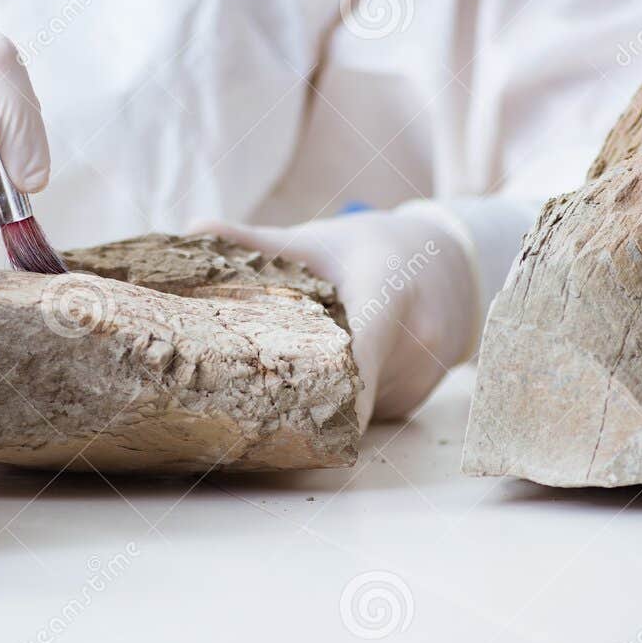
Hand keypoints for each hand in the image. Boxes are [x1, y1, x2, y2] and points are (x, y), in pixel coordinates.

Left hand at [195, 209, 479, 426]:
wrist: (449, 265)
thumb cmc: (372, 249)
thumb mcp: (318, 241)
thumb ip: (256, 242)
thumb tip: (192, 227)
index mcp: (389, 289)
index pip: (364, 347)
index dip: (332, 386)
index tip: (294, 414)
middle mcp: (415, 339)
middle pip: (350, 388)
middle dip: (304, 398)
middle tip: (249, 400)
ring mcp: (419, 376)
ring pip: (356, 408)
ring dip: (322, 402)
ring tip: (285, 384)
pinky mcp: (413, 402)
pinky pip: (367, 415)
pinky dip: (340, 405)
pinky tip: (323, 384)